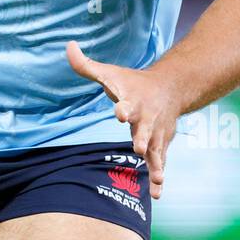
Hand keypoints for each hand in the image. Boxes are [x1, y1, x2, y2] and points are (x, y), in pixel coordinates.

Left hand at [66, 40, 183, 199]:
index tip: (119, 112)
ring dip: (156, 164)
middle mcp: (147, 118)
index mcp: (132, 100)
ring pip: (157, 150)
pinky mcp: (161, 144)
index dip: (123, 107)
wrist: (171, 88)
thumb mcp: (110, 73)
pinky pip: (160, 162)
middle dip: (143, 137)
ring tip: (157, 179)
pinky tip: (156, 194)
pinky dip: (159, 176)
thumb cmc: (132, 82)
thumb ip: (86, 65)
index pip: (127, 103)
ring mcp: (156, 133)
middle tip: (139, 147)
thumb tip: (68, 45)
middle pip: (145, 128)